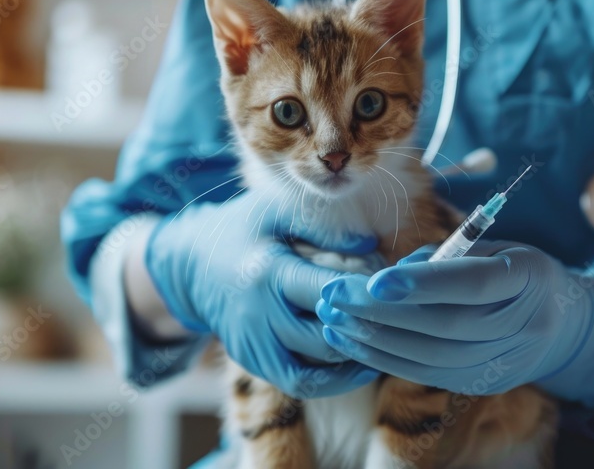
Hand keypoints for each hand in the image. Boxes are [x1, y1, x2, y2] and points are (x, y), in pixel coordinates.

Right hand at [145, 190, 380, 397]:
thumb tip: (372, 247)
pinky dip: (331, 380)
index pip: (329, 293)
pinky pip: (298, 383)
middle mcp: (258, 316)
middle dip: (366, 332)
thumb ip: (325, 228)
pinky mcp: (253, 362)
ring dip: (352, 363)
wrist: (192, 264)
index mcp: (269, 273)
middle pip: (326, 340)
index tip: (396, 286)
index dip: (367, 294)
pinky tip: (358, 363)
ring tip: (384, 345)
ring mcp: (253, 346)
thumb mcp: (278, 210)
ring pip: (314, 373)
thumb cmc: (245, 229)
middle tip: (401, 322)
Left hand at [317, 240, 593, 413]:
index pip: (473, 284)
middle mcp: (522, 325)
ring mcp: (504, 362)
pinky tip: (352, 341)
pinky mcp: (482, 383)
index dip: (424, 283)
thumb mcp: (492, 248)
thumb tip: (388, 275)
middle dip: (380, 312)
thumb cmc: (513, 270)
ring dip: (374, 339)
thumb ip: (445, 257)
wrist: (561, 321)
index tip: (375, 279)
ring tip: (333, 320)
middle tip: (334, 296)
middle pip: (445, 325)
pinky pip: (427, 374)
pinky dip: (385, 358)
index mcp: (528, 278)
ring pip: (431, 357)